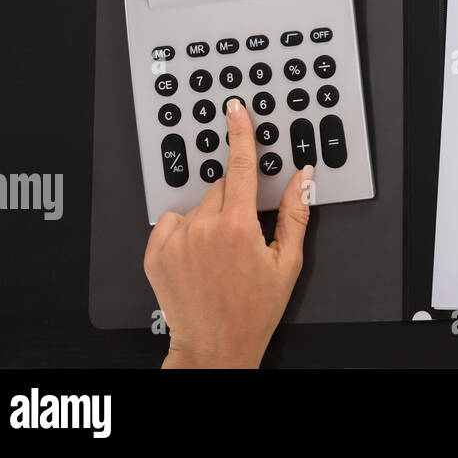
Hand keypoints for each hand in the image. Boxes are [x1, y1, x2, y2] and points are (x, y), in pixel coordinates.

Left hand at [143, 98, 312, 367]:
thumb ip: (295, 213)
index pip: (241, 167)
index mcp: (238, 228)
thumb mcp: (287, 262)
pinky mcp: (155, 253)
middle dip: (236, 201)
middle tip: (243, 234)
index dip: (240, 134)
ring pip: (198, 206)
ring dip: (211, 218)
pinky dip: (185, 231)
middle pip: (221, 188)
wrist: (215, 346)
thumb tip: (302, 179)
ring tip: (220, 253)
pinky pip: (172, 222)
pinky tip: (198, 255)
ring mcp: (175, 241)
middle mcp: (203, 229)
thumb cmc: (253, 310)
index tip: (235, 110)